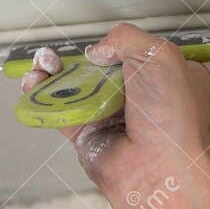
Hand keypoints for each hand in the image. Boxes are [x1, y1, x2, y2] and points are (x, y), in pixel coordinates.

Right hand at [19, 22, 209, 208]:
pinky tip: (35, 83)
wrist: (159, 170)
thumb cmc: (174, 119)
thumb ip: (125, 38)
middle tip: (59, 53)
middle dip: (78, 58)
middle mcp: (142, 98)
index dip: (118, 44)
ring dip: (55, 73)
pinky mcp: (90, 134)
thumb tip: (98, 49)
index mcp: (170, 77)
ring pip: (78, 88)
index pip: (139, 52)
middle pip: (102, 68)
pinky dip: (44, 97)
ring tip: (42, 64)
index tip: (102, 42)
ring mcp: (114, 117)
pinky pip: (62, 111)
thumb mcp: (160, 56)